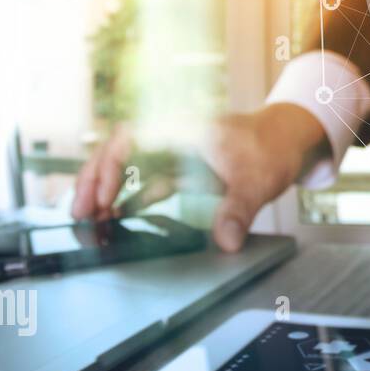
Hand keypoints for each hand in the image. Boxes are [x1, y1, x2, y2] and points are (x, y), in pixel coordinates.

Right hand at [71, 103, 328, 250]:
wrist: (290, 139)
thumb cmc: (272, 146)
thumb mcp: (257, 180)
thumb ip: (238, 210)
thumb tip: (227, 241)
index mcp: (183, 129)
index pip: (130, 138)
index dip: (109, 166)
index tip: (104, 198)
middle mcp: (172, 136)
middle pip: (118, 150)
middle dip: (95, 179)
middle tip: (79, 213)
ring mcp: (174, 152)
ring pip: (127, 167)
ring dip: (106, 190)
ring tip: (88, 219)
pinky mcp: (180, 169)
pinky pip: (145, 182)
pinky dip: (128, 199)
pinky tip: (114, 219)